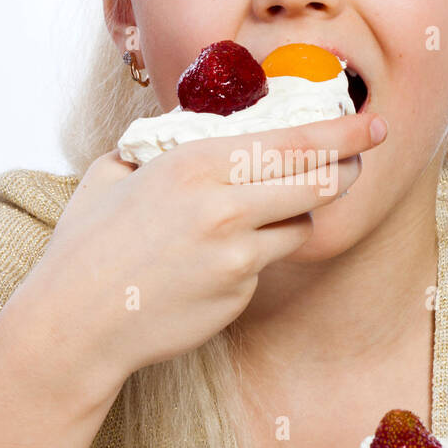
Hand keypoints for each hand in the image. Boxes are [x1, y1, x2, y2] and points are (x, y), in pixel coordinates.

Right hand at [18, 112, 385, 392]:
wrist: (75, 323)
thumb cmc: (87, 246)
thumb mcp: (115, 173)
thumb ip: (162, 146)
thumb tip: (193, 128)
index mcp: (196, 163)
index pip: (292, 142)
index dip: (343, 132)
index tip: (371, 123)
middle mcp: (224, 205)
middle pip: (319, 182)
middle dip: (347, 169)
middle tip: (359, 160)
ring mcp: (236, 254)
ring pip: (302, 225)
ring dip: (298, 215)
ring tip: (268, 212)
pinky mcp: (239, 293)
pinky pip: (267, 262)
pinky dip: (257, 254)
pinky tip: (216, 261)